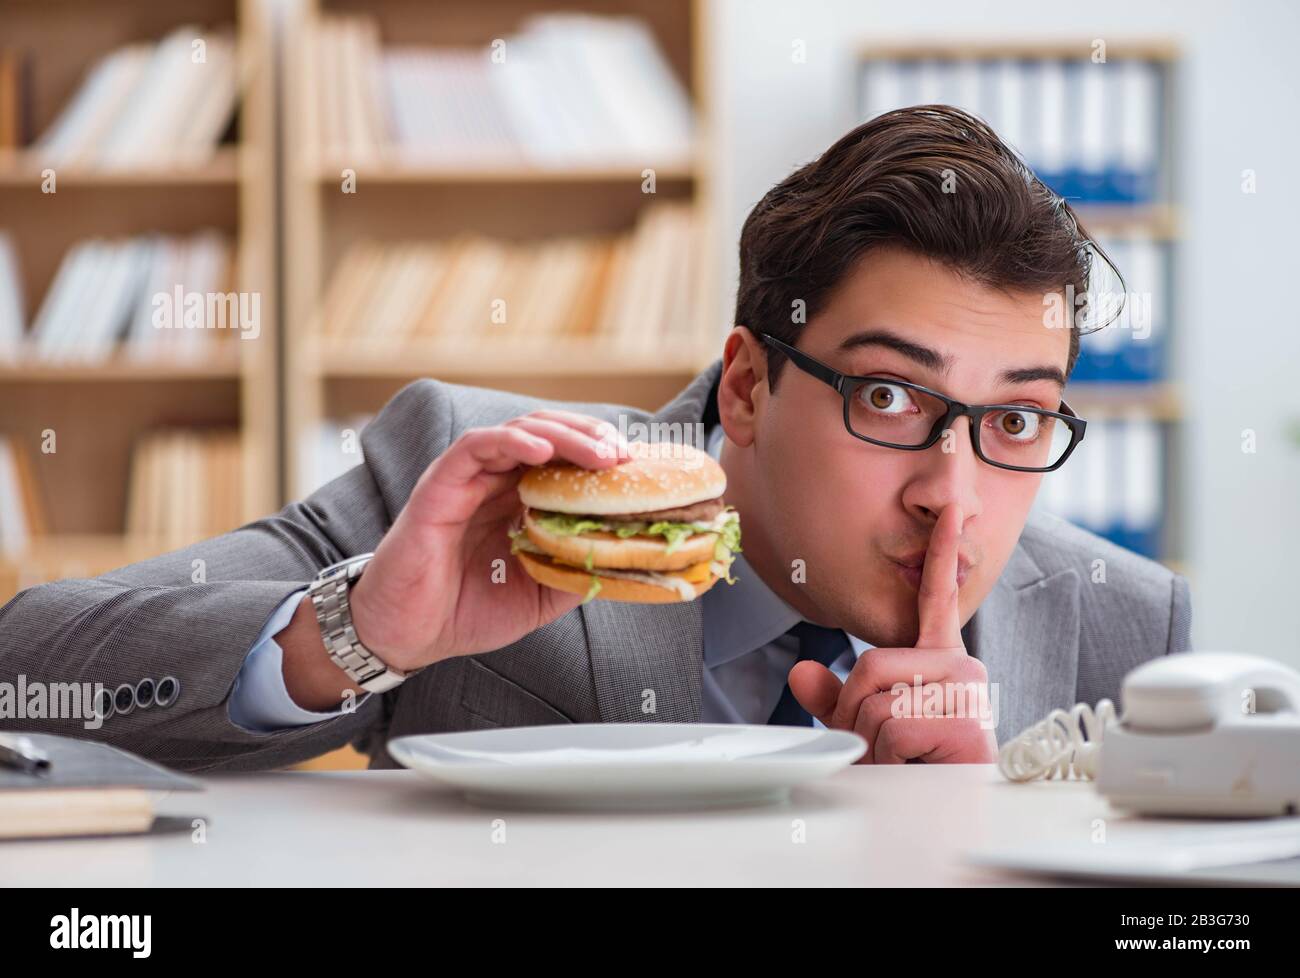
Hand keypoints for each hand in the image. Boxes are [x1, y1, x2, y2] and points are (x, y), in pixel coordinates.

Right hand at [346, 410, 629, 672]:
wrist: (407, 634)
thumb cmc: (465, 611)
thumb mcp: (538, 596)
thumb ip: (575, 572)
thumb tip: (623, 562)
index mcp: (518, 502)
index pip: (565, 460)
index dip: (601, 457)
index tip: (638, 470)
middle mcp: (496, 482)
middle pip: (550, 436)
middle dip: (592, 438)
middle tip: (625, 457)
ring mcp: (468, 479)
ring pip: (520, 432)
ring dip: (564, 435)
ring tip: (599, 451)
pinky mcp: (439, 484)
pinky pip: (477, 447)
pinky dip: (512, 441)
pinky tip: (543, 450)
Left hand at [788, 505, 997, 762]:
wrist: (943, 820)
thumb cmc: (912, 771)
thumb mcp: (864, 729)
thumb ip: (834, 699)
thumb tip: (802, 671)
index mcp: (940, 660)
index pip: (937, 598)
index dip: (942, 552)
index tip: (951, 509)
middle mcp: (961, 668)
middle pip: (870, 664)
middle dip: (855, 712)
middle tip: (882, 745)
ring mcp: (968, 694)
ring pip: (875, 700)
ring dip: (871, 741)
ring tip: (903, 758)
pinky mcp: (965, 723)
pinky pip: (893, 728)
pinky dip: (888, 757)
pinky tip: (916, 767)